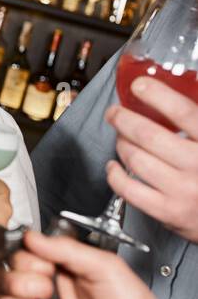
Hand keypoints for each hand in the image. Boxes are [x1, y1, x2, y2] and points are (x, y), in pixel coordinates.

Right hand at [0, 229, 186, 298]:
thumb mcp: (106, 268)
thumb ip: (69, 250)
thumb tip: (34, 237)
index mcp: (63, 269)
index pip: (25, 255)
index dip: (26, 259)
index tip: (43, 267)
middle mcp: (50, 292)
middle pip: (8, 278)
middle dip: (19, 282)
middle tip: (45, 290)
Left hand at [104, 76, 197, 242]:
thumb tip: (172, 96)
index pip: (182, 112)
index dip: (156, 95)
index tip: (139, 86)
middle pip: (148, 135)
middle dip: (124, 119)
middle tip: (115, 113)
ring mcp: (183, 191)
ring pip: (136, 159)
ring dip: (121, 144)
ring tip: (121, 139)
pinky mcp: (169, 212)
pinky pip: (129, 190)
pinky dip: (115, 175)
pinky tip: (114, 166)